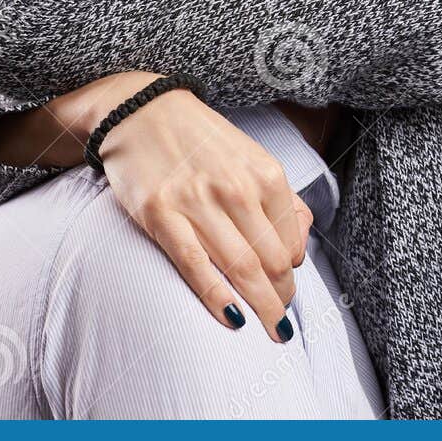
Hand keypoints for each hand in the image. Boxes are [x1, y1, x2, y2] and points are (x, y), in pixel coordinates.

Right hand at [98, 85, 312, 340]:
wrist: (141, 109)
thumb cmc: (201, 139)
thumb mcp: (251, 156)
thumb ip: (281, 197)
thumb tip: (300, 241)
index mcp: (265, 173)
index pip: (290, 241)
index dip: (292, 273)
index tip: (286, 288)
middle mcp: (236, 188)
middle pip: (271, 262)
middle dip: (281, 298)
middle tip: (282, 322)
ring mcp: (197, 202)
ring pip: (241, 269)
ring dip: (261, 307)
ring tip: (271, 331)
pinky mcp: (161, 214)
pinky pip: (196, 266)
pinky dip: (218, 298)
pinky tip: (233, 320)